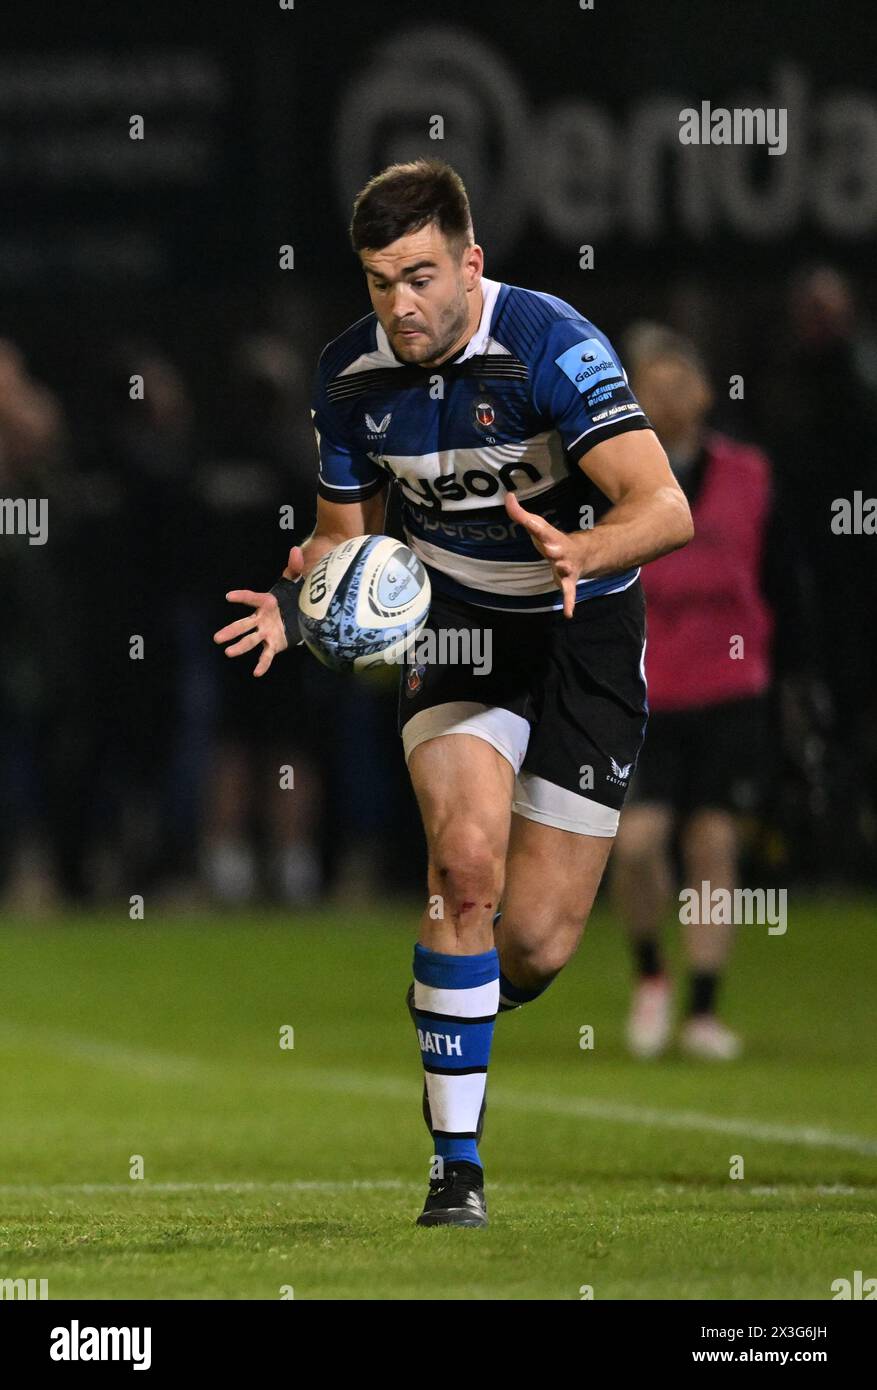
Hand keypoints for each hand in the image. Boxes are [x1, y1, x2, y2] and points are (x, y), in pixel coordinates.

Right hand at [212, 546, 303, 676]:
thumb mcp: (295, 581)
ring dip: (240, 646)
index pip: (252, 598)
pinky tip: (257, 672)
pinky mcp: (275, 644)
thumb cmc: (294, 596)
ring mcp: (267, 632)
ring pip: (251, 640)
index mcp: (266, 602)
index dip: (241, 597)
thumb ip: (295, 567)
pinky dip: (262, 663)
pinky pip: (267, 655)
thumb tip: (296, 550)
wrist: (304, 613)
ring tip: (228, 652)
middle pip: (244, 625)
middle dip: (231, 631)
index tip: (229, 596)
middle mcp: (262, 618)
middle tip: (217, 637)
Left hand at [504, 493, 585, 617]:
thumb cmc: (553, 540)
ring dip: (564, 571)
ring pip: (566, 569)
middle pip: (557, 549)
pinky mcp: (569, 582)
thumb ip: (520, 514)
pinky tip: (569, 614)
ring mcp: (567, 567)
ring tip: (564, 572)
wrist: (581, 554)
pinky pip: (570, 593)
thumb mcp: (537, 527)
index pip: (540, 529)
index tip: (529, 520)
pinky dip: (570, 602)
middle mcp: (561, 551)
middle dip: (554, 548)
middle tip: (550, 548)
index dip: (534, 524)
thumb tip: (507, 496)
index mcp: (551, 537)